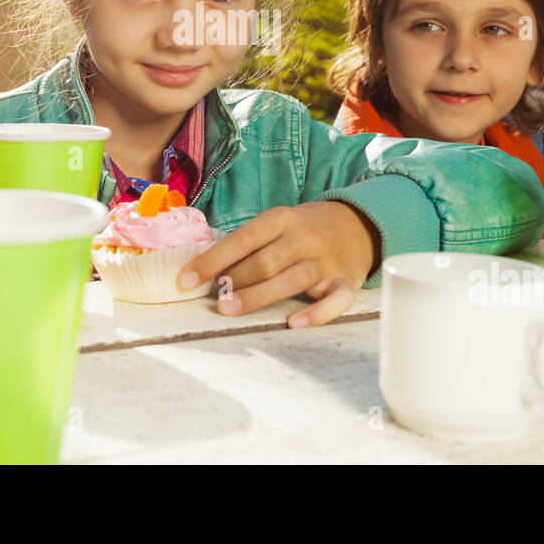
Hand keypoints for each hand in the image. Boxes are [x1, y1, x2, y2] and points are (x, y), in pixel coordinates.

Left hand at [177, 201, 379, 328]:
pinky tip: (294, 324)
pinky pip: (335, 301)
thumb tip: (202, 269)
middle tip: (213, 298)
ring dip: (257, 296)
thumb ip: (247, 243)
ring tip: (229, 309)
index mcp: (281, 219)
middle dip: (236, 280)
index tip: (186, 279)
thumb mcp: (276, 223)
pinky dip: (316, 314)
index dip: (212, 260)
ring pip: (292, 280)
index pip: (242, 239)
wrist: (357, 223)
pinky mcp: (345, 282)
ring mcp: (325, 262)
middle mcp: (304, 238)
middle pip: (266, 261)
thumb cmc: (302, 230)